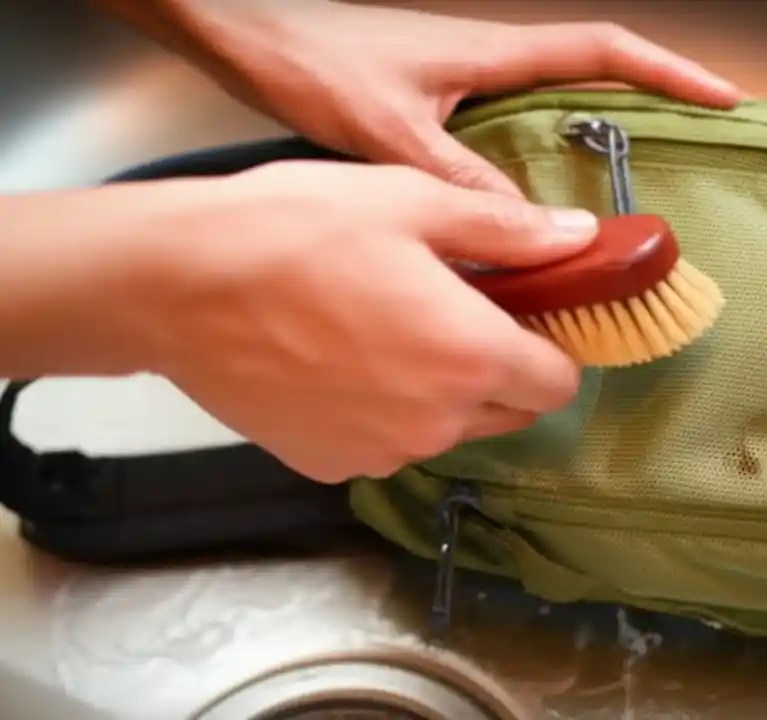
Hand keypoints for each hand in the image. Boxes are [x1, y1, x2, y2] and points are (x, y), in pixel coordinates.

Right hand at [0, 162, 596, 482]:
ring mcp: (382, 451)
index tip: (522, 313)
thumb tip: (577, 238)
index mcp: (472, 356)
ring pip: (450, 430)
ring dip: (442, 393)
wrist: (178, 286)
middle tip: (453, 310)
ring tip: (384, 328)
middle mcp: (437, 421)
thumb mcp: (414, 204)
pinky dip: (383, 413)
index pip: (560, 382)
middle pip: (513, 411)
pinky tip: (339, 361)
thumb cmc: (295, 231)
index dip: (552, 345)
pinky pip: (388, 444)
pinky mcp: (330, 465)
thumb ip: (509, 232)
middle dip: (501, 369)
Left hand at [99, 0, 743, 196]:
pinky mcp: (440, 105)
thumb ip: (459, 179)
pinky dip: (540, 164)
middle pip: (596, 73)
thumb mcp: (390, 129)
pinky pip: (512, 133)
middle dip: (655, 101)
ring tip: (637, 193)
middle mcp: (489, 62)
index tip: (722, 99)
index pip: (604, 51)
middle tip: (699, 146)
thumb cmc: (308, 58)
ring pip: (554, 106)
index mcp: (492, 53)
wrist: (244, 33)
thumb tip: (529, 230)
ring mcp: (466, 82)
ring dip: (600, 137)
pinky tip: (537, 210)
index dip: (669, 73)